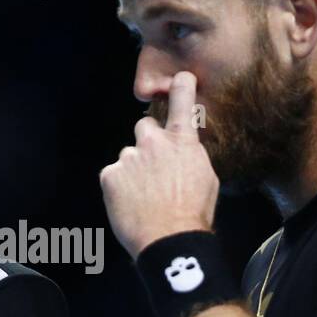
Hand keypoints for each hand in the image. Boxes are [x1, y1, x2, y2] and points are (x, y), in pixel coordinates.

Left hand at [99, 71, 218, 259]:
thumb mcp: (206, 178)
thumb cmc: (193, 212)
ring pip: (128, 156)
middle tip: (153, 168)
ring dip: (134, 170)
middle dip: (148, 142)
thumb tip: (183, 151)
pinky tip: (130, 204)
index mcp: (182, 141)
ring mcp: (129, 157)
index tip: (180, 78)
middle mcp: (153, 142)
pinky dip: (119, 188)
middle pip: (144, 127)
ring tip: (143, 196)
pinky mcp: (110, 175)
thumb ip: (190, 156)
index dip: (180, 87)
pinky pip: (114, 175)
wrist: (169, 238)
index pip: (182, 102)